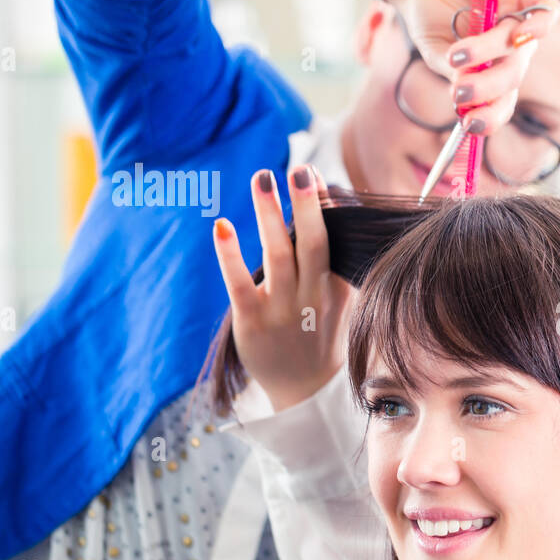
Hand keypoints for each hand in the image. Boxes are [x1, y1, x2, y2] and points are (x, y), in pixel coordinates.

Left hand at [212, 166, 352, 411]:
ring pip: (278, 257)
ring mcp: (282, 311)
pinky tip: (221, 226)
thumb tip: (326, 200)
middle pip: (313, 245)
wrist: (306, 391)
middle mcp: (312, 297)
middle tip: (298, 168)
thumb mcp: (337, 296)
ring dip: (270, 216)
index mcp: (335, 287)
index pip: (332, 240)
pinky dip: (231, 255)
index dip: (323, 207)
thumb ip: (333, 255)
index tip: (313, 173)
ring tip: (262, 178)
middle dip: (307, 206)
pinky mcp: (252, 323)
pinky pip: (241, 285)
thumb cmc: (319, 332)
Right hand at [358, 0, 559, 134]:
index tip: (469, 125)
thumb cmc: (428, 17)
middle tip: (458, 92)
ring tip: (457, 55)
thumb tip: (468, 101)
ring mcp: (521, 18)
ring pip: (520, 47)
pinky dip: (538, 25)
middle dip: (487, 89)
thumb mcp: (438, 54)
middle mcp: (512, 47)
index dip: (492, 117)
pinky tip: (518, 34)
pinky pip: (548, 13)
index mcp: (495, 69)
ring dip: (489, 55)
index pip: (504, 100)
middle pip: (513, 75)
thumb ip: (458, 76)